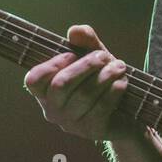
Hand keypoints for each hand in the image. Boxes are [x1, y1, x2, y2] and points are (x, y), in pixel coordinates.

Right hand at [23, 24, 130, 142]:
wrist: (127, 113)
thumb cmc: (102, 80)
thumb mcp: (94, 57)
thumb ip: (85, 41)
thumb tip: (75, 31)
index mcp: (46, 93)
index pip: (34, 80)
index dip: (52, 64)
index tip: (72, 54)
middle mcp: (53, 111)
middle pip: (61, 85)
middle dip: (85, 66)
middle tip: (104, 56)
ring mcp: (72, 124)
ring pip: (84, 95)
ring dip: (105, 75)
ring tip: (120, 66)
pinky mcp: (92, 131)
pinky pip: (101, 107)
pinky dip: (114, 90)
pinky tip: (122, 82)